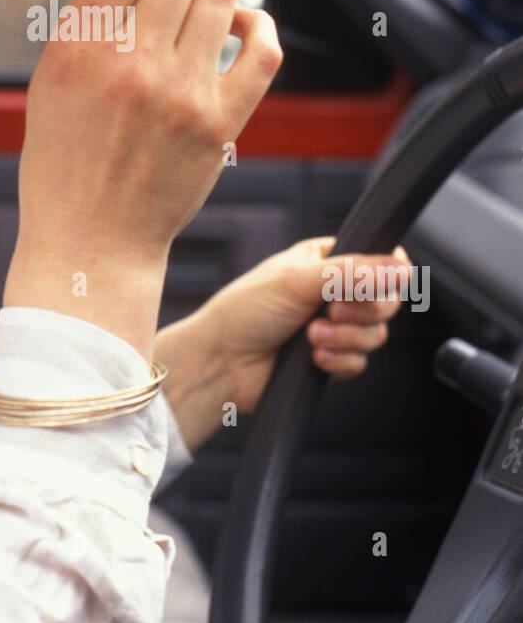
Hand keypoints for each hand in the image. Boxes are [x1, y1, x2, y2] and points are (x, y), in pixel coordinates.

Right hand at [6, 0, 282, 359]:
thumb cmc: (63, 162)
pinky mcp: (221, 123)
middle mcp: (136, 65)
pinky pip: (263, 51)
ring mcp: (184, 94)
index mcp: (83, 49)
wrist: (92, 240)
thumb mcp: (50, 79)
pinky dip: (257, 24)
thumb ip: (87, 19)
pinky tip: (239, 23)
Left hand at [208, 236, 411, 413]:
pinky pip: (360, 362)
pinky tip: (314, 358)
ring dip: (346, 338)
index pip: (380, 259)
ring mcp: (335, 327)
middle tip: (331, 312)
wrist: (222, 362)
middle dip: (362, 311)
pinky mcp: (332, 358)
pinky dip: (340, 361)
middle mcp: (335, 292)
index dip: (386, 275)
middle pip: (386, 300)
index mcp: (327, 260)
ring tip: (312, 336)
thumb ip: (352, 272)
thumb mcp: (297, 280)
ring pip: (376, 334)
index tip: (373, 285)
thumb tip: (400, 267)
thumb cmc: (244, 311)